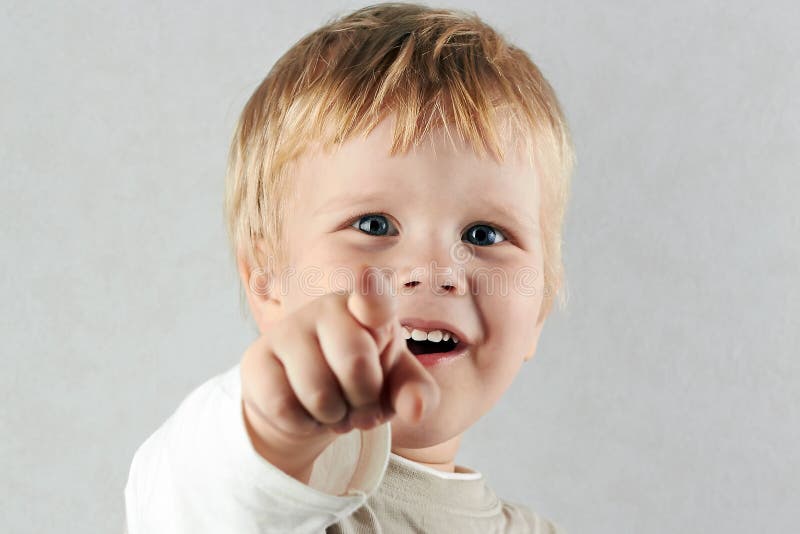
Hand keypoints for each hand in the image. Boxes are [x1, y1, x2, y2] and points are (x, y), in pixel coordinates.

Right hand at [240, 266, 439, 481]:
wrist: (307, 403)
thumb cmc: (361, 382)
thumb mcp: (396, 388)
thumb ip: (417, 395)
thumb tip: (417, 411)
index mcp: (368, 307)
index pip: (372, 294)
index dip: (370, 290)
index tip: (367, 275)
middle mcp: (326, 308)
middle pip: (356, 364)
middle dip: (365, 401)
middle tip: (361, 405)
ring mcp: (287, 330)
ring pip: (318, 392)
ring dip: (334, 417)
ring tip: (334, 409)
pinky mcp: (257, 359)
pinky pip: (284, 406)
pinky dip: (303, 424)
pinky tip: (305, 412)